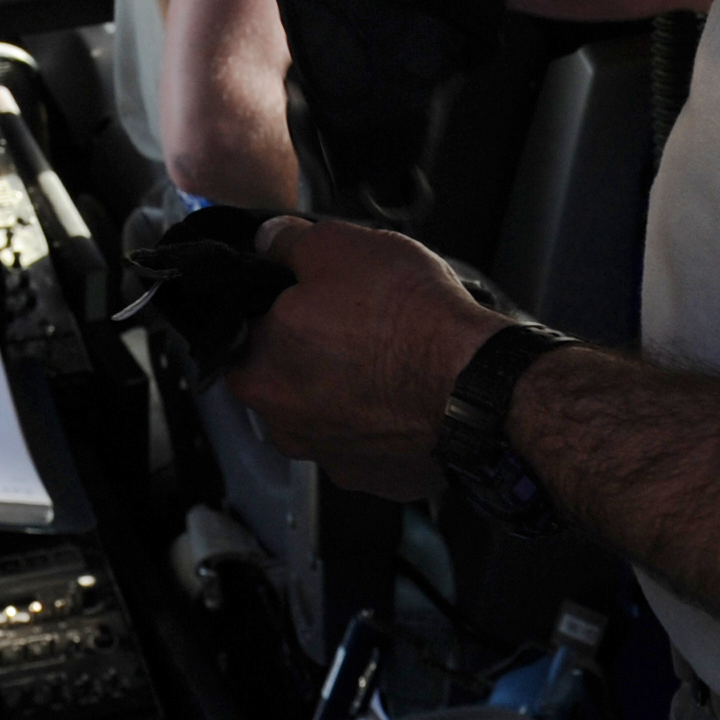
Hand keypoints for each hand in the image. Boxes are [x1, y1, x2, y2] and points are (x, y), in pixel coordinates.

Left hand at [217, 217, 503, 502]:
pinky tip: (409, 389)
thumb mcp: (336, 247)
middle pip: (286, 375)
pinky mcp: (380, 478)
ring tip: (390, 353)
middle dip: (314, 348)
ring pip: (330, 411)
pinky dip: (386, 417)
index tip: (305, 295)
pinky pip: (372, 440)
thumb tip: (269, 240)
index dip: (274, 306)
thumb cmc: (406, 320)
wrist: (476, 382)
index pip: (243, 333)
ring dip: (350, 386)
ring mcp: (334, 459)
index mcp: (258, 372)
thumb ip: (287, 243)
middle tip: (356, 318)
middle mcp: (286, 427)